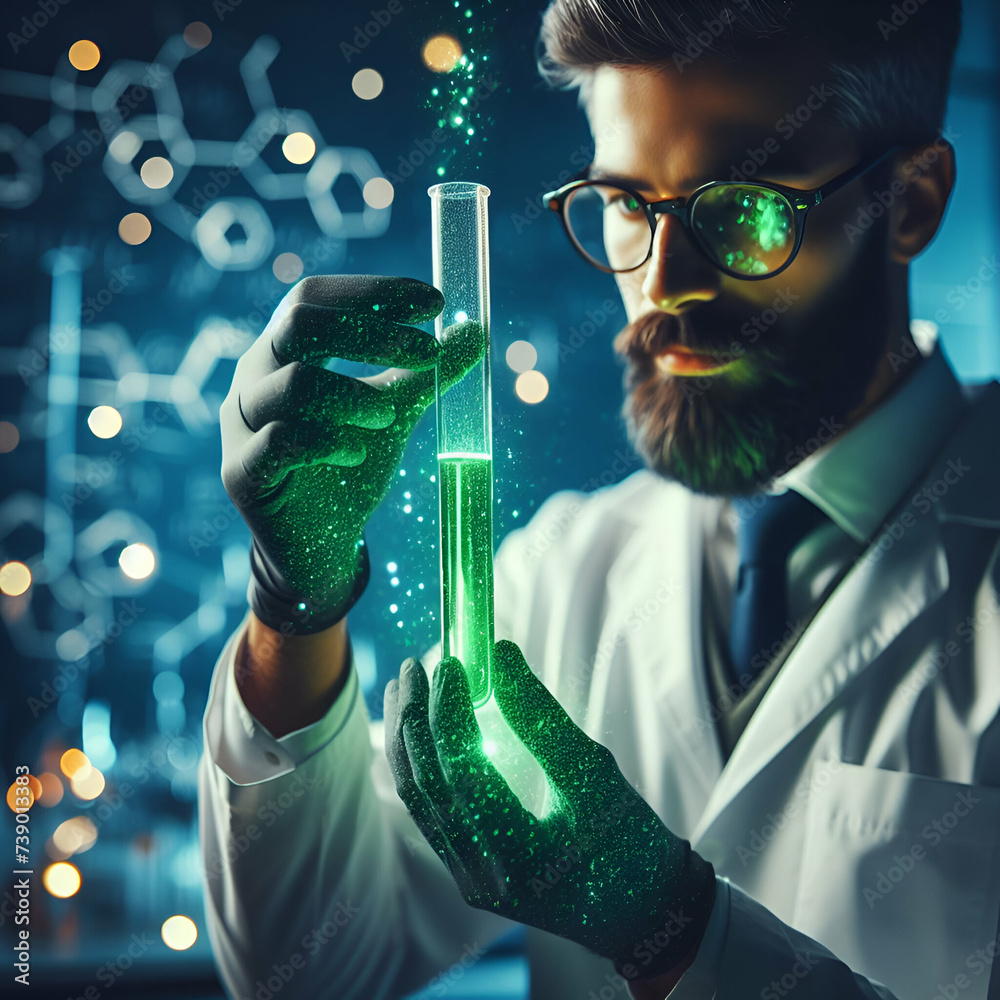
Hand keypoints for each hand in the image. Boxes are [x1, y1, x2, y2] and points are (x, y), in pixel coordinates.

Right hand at [220, 275, 483, 632]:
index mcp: (283, 352)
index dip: (372, 292)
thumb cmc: (349, 469)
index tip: (435, 302)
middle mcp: (253, 378)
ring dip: (355, 394)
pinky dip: (329, 442)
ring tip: (387, 417)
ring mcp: (242, 426)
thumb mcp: (394, 413)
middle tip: (427, 354)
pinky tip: (356, 455)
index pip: (315, 297)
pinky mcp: (242, 474)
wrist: (317, 549)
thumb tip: (477, 332)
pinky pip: (282, 441)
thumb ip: (425, 373)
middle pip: (301, 324)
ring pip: (293, 382)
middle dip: (372, 333)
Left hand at [383, 640, 715, 978]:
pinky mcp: (470, 875)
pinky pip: (431, 816)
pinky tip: (417, 735)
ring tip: (404, 691)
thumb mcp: (594, 775)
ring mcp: (471, 881)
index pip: (462, 774)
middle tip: (413, 667)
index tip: (448, 664)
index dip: (449, 713)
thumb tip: (500, 655)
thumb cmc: (631, 845)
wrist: (645, 913)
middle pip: (428, 787)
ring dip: (408, 742)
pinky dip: (420, 768)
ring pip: (421, 802)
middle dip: (414, 721)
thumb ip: (540, 718)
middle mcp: (483, 878)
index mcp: (521, 859)